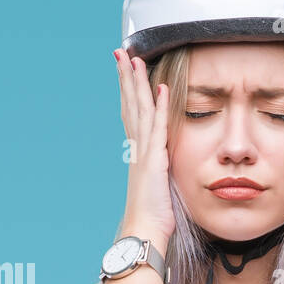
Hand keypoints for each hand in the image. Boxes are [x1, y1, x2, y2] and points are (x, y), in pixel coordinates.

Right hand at [114, 49, 174, 243]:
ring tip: (134, 59)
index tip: (126, 70)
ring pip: (139, 110)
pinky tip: (160, 88)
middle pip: (130, 104)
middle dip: (125, 77)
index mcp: (138, 153)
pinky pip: (157, 128)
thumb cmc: (152, 216)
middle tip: (120, 53)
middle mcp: (137, 148)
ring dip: (136, 84)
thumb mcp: (157, 186)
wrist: (144, 231)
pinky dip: (158, 107)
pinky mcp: (154, 160)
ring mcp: (144, 152)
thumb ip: (159, 169)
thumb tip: (163, 164)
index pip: (131, 113)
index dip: (128, 91)